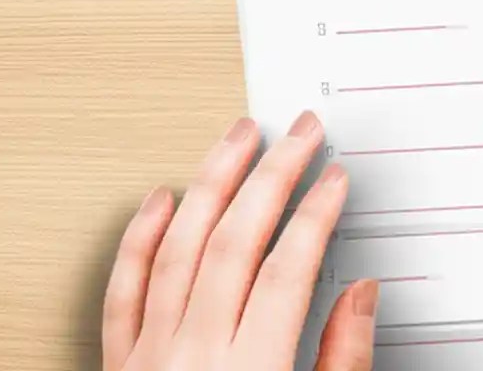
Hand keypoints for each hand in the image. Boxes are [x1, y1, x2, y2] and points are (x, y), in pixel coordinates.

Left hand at [103, 112, 377, 370]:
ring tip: (237, 140)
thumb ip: (344, 361)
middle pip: (234, 243)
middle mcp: (193, 357)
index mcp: (252, 369)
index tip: (334, 180)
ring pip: (178, 250)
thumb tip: (360, 296)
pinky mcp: (122, 365)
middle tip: (298, 135)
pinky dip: (141, 239)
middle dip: (273, 177)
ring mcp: (151, 358)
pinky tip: (161, 199)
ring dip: (212, 184)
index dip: (315, 216)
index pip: (287, 272)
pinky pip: (123, 291)